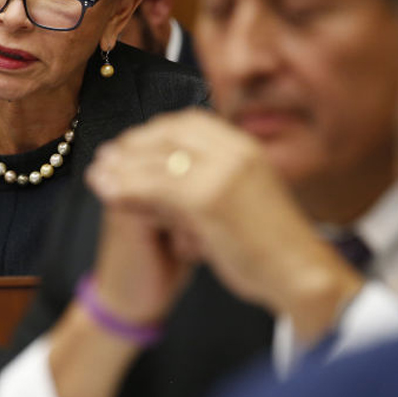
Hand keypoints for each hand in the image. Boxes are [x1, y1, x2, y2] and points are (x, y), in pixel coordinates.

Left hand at [85, 109, 363, 342]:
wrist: (300, 274)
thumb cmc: (273, 245)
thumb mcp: (243, 199)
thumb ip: (211, 181)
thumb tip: (166, 178)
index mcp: (246, 147)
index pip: (190, 122)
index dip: (155, 131)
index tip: (130, 144)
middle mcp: (235, 151)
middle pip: (169, 133)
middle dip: (133, 144)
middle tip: (105, 157)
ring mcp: (222, 172)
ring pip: (158, 159)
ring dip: (122, 166)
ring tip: (97, 175)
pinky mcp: (209, 199)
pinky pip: (155, 186)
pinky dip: (127, 188)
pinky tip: (108, 194)